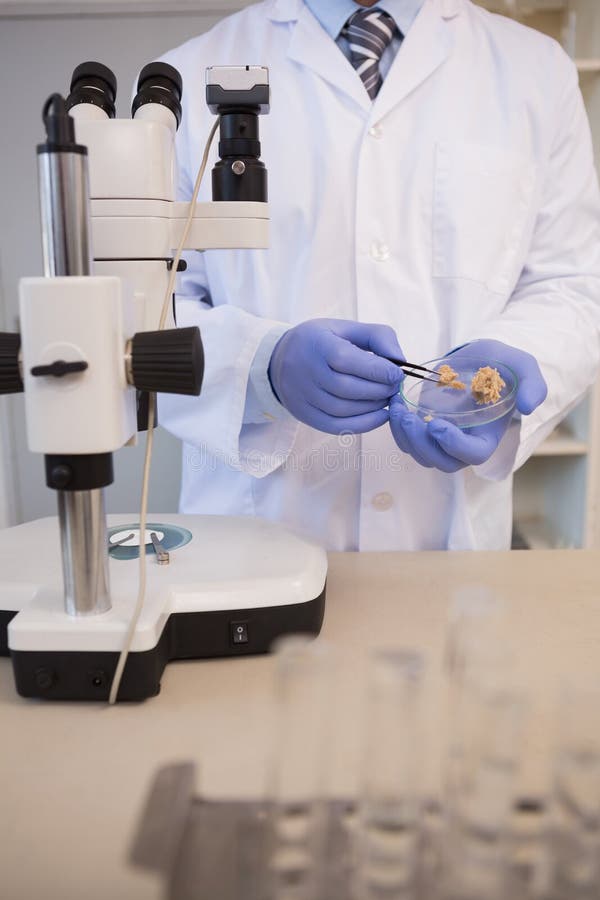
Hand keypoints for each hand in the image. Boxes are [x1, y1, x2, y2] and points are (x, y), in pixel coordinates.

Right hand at [268, 319, 403, 433]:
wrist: (280, 359)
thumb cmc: (321, 341)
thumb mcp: (346, 328)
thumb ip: (377, 337)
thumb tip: (400, 361)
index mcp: (316, 345)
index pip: (346, 361)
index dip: (377, 370)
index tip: (397, 374)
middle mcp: (305, 372)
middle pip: (347, 388)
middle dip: (379, 390)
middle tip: (394, 387)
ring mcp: (302, 396)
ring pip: (343, 409)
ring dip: (373, 407)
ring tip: (386, 398)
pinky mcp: (304, 415)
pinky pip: (336, 426)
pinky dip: (363, 424)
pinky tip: (380, 415)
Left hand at [389, 339, 546, 471]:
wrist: (478, 357)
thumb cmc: (502, 365)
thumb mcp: (523, 367)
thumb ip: (533, 385)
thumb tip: (529, 407)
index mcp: (489, 435)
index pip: (473, 455)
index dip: (455, 446)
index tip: (438, 426)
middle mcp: (464, 442)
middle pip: (442, 462)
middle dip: (422, 445)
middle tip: (409, 418)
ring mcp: (442, 437)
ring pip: (420, 454)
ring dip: (405, 437)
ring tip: (398, 411)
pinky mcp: (424, 427)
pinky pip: (406, 440)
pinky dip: (396, 428)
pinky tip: (393, 406)